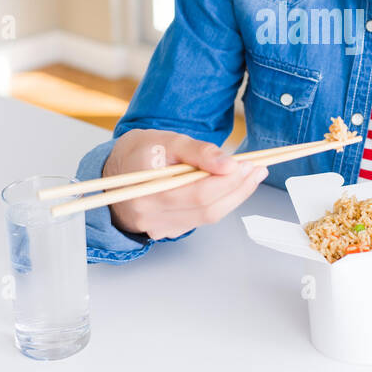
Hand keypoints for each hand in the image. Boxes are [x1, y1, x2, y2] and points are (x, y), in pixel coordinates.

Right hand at [103, 129, 267, 239]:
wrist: (113, 173)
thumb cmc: (140, 152)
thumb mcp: (166, 140)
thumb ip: (198, 151)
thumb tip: (229, 164)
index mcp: (144, 187)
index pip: (196, 191)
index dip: (226, 180)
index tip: (248, 164)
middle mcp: (148, 213)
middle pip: (205, 208)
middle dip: (237, 188)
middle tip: (257, 169)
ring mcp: (156, 226)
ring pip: (206, 217)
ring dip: (234, 197)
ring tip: (251, 176)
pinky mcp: (165, 231)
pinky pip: (199, 220)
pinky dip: (219, 204)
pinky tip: (231, 188)